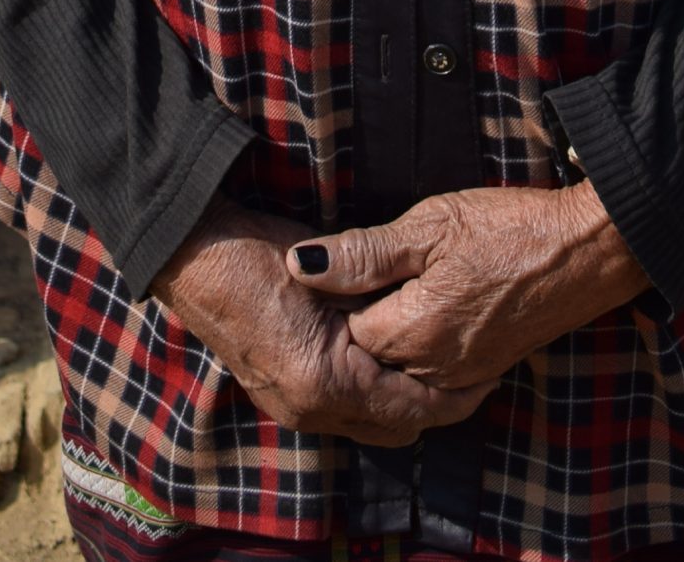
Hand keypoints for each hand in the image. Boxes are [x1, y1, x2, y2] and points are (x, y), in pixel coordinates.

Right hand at [151, 199, 498, 445]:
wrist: (195, 259)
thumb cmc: (262, 254)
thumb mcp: (333, 272)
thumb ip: (378, 302)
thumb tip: (426, 317)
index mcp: (329, 382)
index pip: (414, 408)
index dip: (456, 395)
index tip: (488, 372)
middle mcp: (312, 410)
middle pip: (398, 428)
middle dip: (436, 405)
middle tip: (469, 372)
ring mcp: (293, 409)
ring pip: (372, 425)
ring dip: (405, 402)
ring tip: (435, 366)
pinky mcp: (282, 398)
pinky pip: (346, 413)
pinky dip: (375, 397)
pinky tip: (387, 362)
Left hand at [284, 182, 649, 389]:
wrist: (587, 252)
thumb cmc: (510, 227)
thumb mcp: (431, 225)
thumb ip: (363, 253)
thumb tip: (300, 265)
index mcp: (413, 333)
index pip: (343, 331)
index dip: (335, 297)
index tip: (344, 263)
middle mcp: (433, 369)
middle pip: (368, 355)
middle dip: (358, 318)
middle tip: (365, 270)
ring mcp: (461, 377)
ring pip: (398, 367)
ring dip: (388, 332)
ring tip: (397, 283)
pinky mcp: (483, 371)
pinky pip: (431, 373)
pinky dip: (419, 345)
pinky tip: (426, 305)